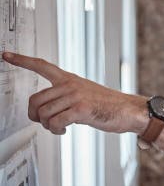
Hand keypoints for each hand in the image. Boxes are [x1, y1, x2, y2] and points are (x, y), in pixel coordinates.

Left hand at [1, 51, 147, 134]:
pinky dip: (56, 130)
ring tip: (59, 127)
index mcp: (70, 79)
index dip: (22, 60)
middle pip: (35, 100)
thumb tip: (49, 112)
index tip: (6, 55)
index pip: (42, 66)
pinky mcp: (80, 109)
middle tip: (44, 122)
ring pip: (43, 114)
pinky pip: (55, 122)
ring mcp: (75, 96)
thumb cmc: (110, 105)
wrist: (130, 110)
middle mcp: (70, 85)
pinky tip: (64, 130)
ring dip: (48, 126)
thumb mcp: (86, 94)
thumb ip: (66, 97)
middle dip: (34, 116)